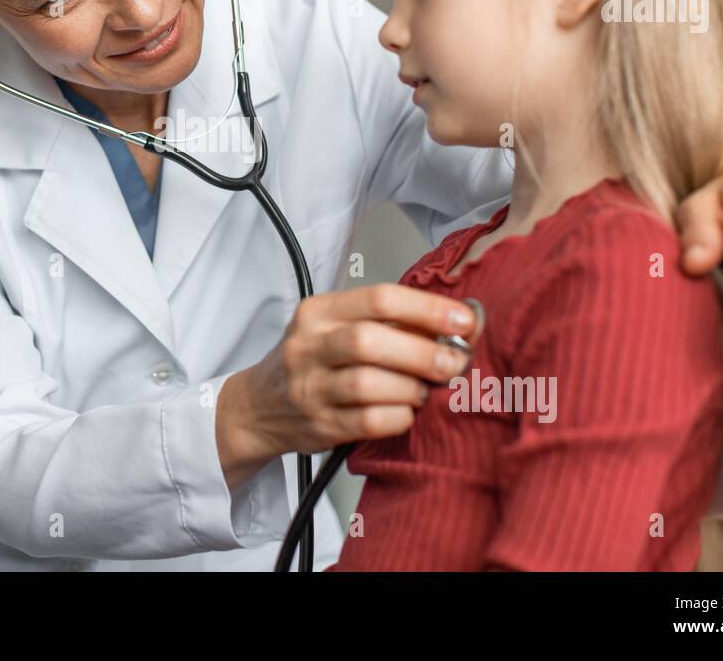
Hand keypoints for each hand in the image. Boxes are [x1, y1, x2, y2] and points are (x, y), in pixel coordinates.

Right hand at [215, 284, 476, 488]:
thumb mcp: (334, 328)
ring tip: (426, 390)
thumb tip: (452, 325)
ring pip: (369, 384)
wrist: (258, 406)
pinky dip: (399, 417)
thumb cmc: (311, 362)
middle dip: (423, 352)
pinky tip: (406, 412)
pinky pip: (369, 422)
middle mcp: (309, 346)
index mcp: (318, 312)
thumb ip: (384, 323)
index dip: (427, 308)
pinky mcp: (318, 425)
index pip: (378, 298)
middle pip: (370, 341)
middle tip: (455, 362)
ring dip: (411, 388)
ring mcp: (309, 387)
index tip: (463, 320)